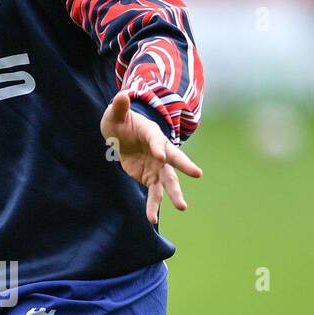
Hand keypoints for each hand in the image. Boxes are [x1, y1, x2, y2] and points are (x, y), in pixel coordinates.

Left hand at [100, 90, 201, 224]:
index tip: (160, 156)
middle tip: (197, 173)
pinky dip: (153, 207)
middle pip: (174, 160)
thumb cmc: (120, 122)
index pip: (156, 141)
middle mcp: (160, 151)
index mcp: (153, 134)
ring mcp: (157, 167)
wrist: (120, 136)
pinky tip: (151, 219)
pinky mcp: (150, 179)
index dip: (158, 148)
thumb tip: (122, 95)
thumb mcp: (116, 114)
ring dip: (174, 194)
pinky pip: (154, 195)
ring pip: (168, 182)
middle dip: (184, 166)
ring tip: (183, 207)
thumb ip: (119, 106)